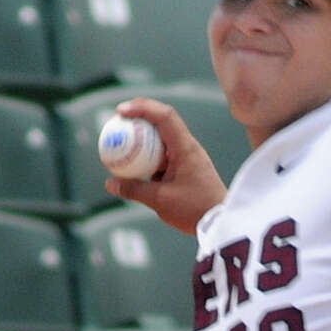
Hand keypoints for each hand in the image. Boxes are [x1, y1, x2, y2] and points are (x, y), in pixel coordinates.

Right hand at [103, 97, 226, 235]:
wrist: (220, 223)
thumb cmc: (194, 210)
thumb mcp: (160, 201)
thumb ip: (134, 190)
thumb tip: (110, 184)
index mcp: (185, 148)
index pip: (164, 116)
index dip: (141, 107)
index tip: (120, 111)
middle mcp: (189, 146)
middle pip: (163, 120)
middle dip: (139, 116)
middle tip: (118, 122)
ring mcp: (189, 156)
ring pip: (163, 137)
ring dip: (144, 135)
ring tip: (123, 141)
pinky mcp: (188, 167)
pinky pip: (166, 153)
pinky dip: (150, 153)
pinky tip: (137, 162)